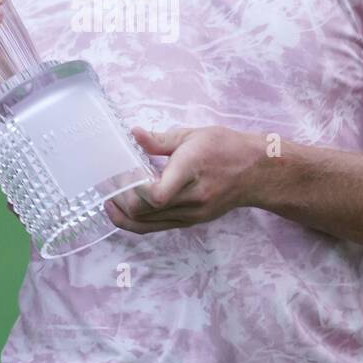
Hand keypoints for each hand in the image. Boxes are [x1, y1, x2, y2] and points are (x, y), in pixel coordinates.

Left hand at [103, 125, 257, 232]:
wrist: (256, 172)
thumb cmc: (225, 148)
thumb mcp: (193, 135)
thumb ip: (160, 139)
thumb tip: (134, 134)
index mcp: (191, 171)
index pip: (157, 195)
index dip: (134, 191)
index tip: (122, 176)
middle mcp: (191, 199)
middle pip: (145, 212)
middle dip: (119, 200)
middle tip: (106, 185)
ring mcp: (191, 215)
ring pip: (147, 224)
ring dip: (123, 214)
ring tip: (109, 199)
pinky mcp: (190, 222)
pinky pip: (156, 227)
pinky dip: (137, 221)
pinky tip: (125, 208)